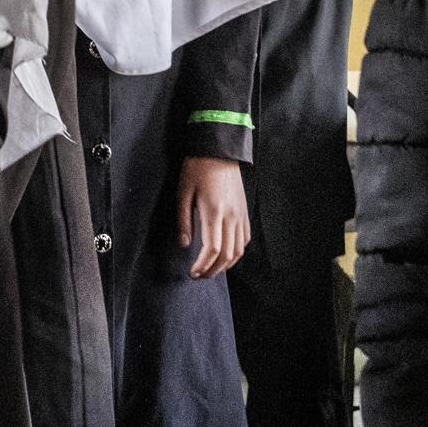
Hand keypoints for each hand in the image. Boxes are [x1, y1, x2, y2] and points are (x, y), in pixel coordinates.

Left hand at [176, 155, 248, 277]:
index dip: (203, 266)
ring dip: (225, 265)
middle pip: (226, 255)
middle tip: (199, 275)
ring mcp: (240, 215)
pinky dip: (236, 252)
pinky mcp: (245, 212)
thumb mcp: (183, 193)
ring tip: (211, 269)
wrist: (219, 150)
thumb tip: (185, 244)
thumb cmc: (197, 169)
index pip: (212, 249)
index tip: (193, 272)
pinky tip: (225, 254)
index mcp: (214, 212)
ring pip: (238, 250)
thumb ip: (184, 221)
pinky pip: (245, 239)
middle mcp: (231, 216)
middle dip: (213, 271)